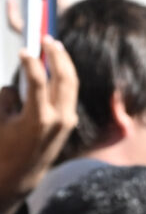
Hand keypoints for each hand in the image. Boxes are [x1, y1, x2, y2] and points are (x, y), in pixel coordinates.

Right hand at [0, 36, 78, 208]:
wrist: (20, 176)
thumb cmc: (3, 147)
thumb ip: (6, 98)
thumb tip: (20, 80)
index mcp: (39, 119)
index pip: (39, 83)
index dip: (31, 64)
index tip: (24, 49)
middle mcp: (59, 119)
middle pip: (65, 78)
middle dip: (57, 55)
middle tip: (46, 37)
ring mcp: (68, 120)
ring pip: (70, 83)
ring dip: (63, 62)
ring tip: (53, 45)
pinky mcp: (70, 121)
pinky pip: (69, 92)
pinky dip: (62, 76)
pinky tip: (55, 64)